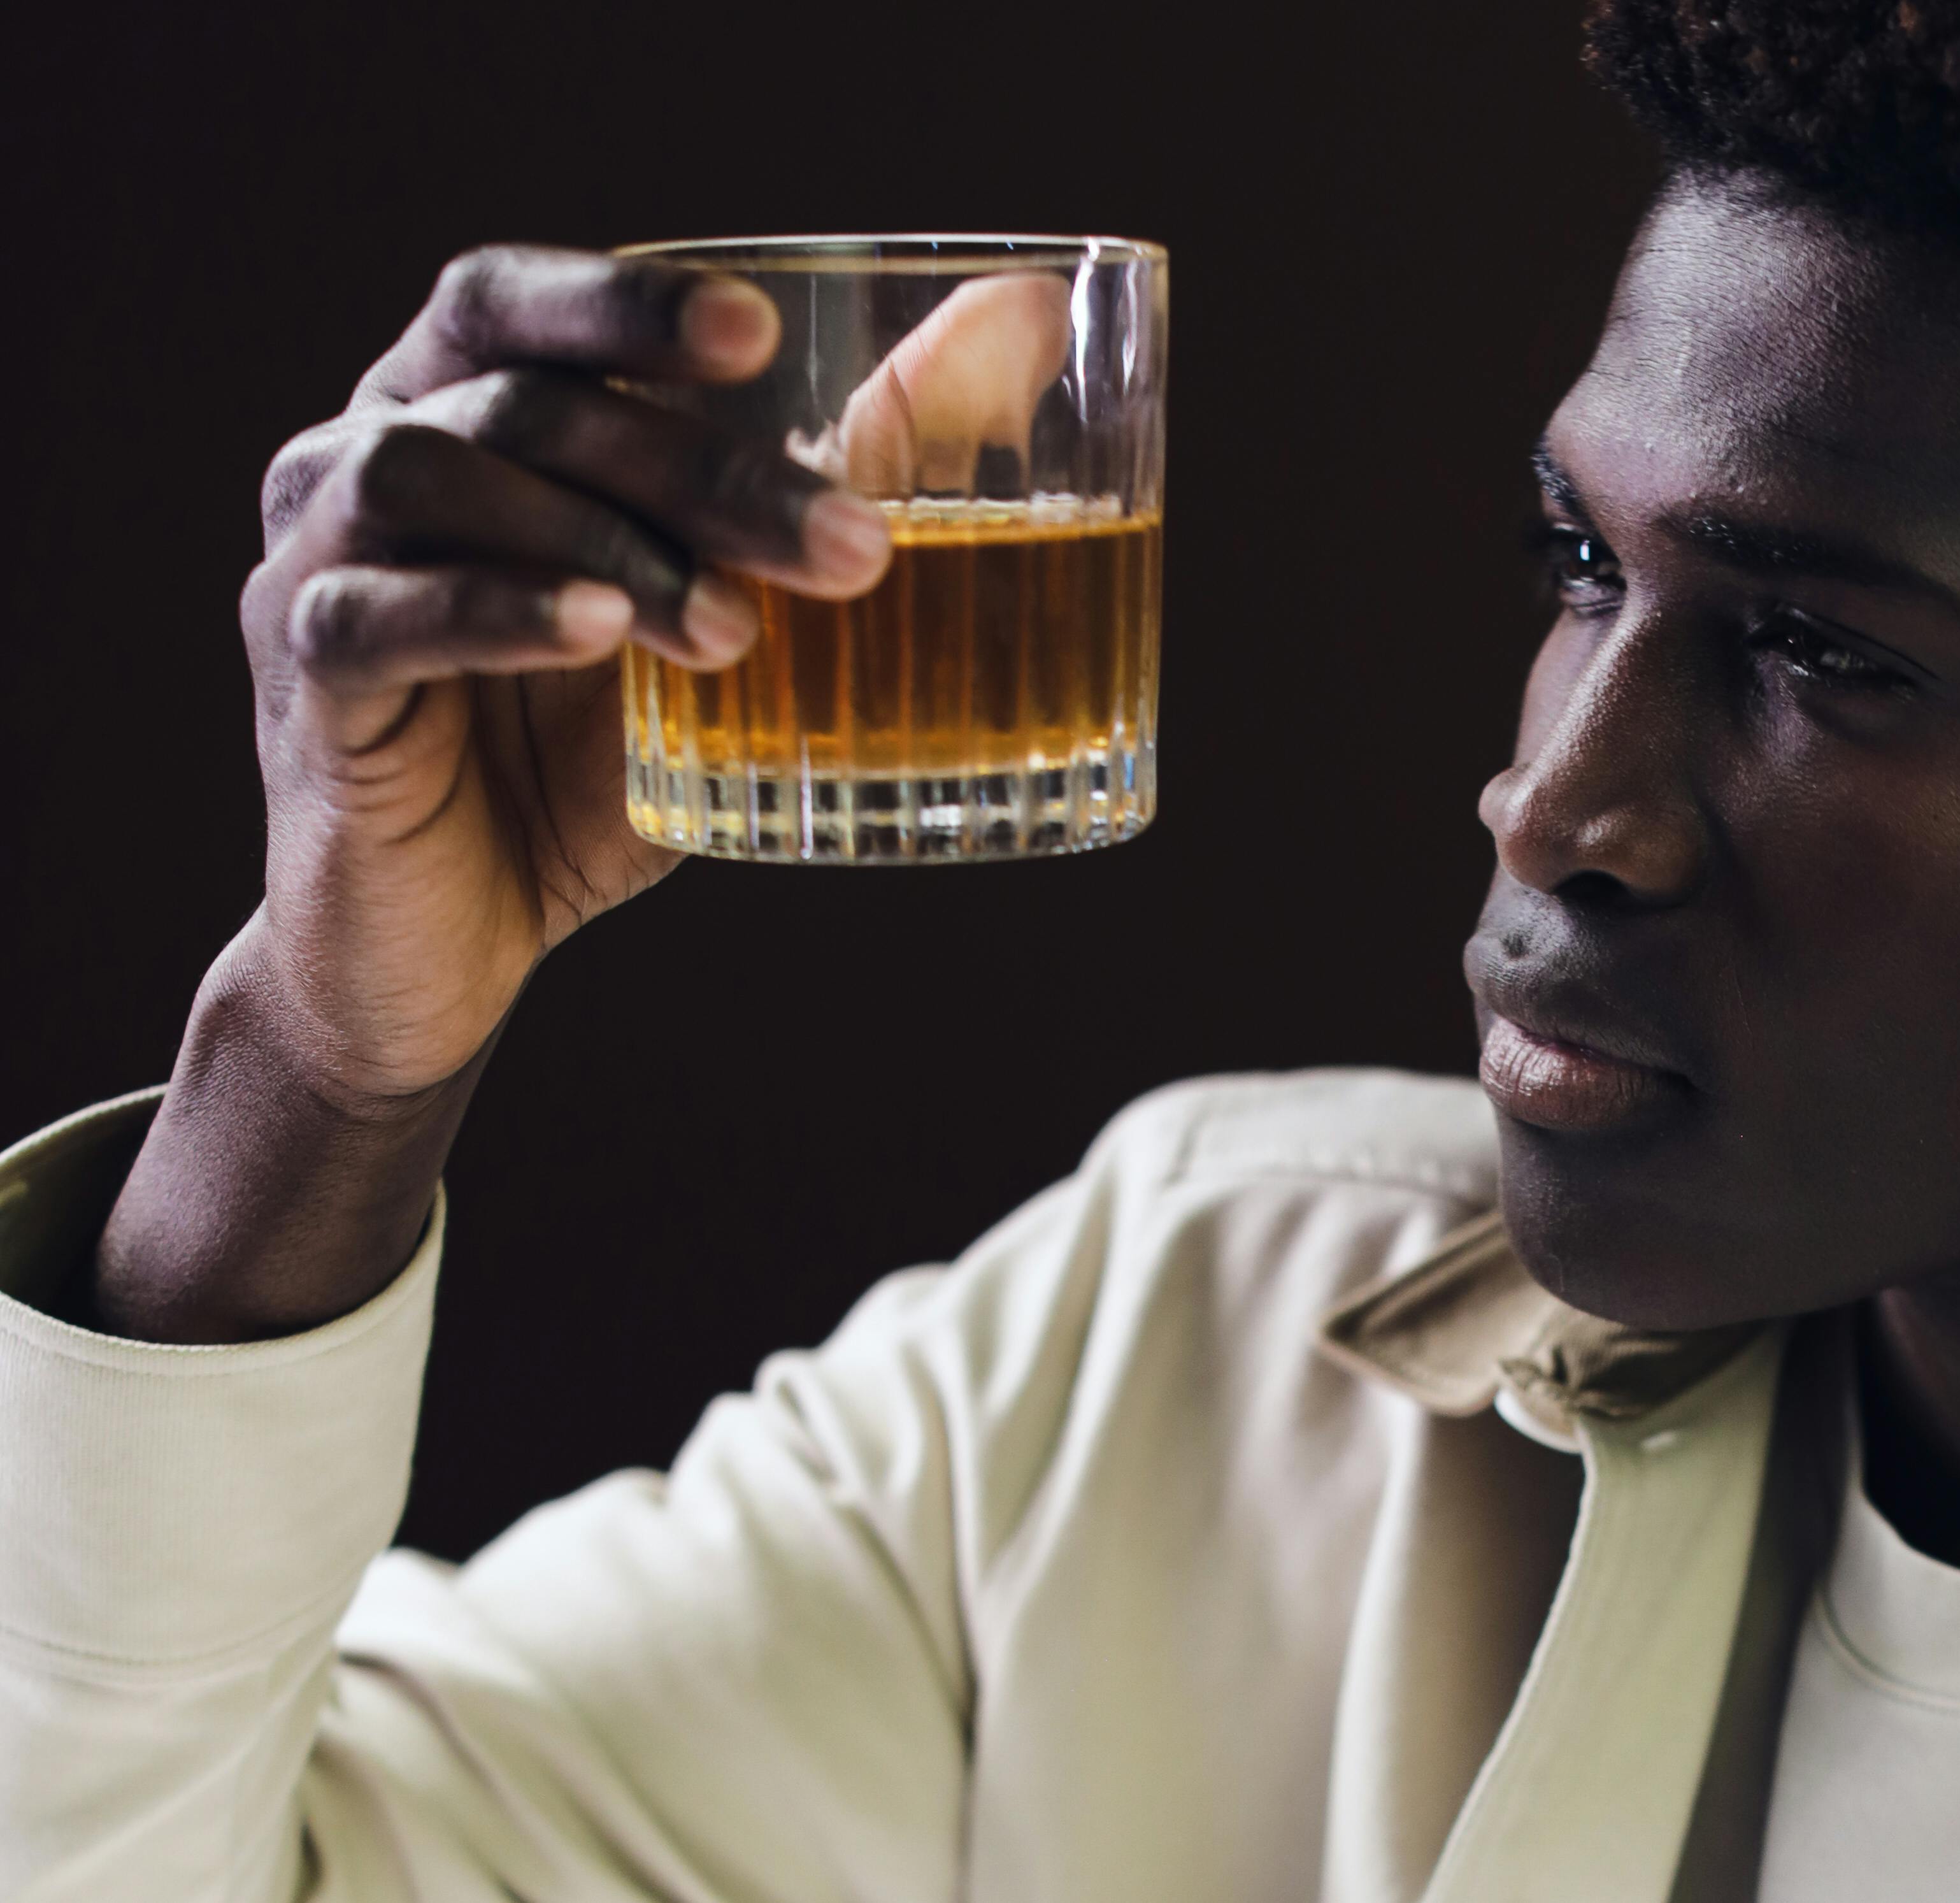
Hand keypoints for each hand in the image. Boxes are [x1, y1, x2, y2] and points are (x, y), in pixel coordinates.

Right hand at [91, 247, 891, 1339]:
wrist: (456, 945)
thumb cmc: (589, 756)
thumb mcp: (736, 612)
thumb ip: (851, 470)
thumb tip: (1024, 321)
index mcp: (455, 412)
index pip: (518, 303)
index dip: (629, 302)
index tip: (759, 336)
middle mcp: (361, 459)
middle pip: (519, 399)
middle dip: (694, 464)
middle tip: (848, 548)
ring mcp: (314, 563)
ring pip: (435, 479)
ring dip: (606, 537)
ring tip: (732, 628)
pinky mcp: (304, 682)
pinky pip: (378, 614)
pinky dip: (496, 608)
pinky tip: (596, 631)